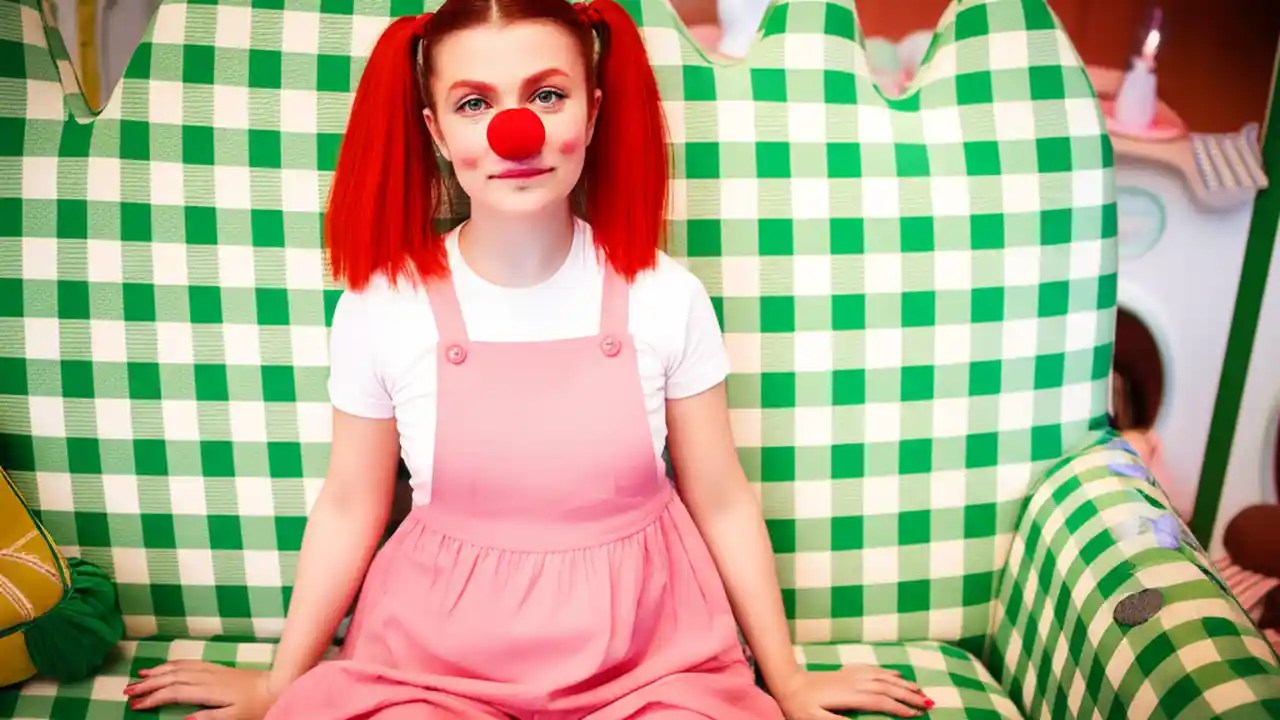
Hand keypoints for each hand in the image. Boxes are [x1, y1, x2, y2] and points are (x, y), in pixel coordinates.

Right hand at [124, 661, 277, 719]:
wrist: (277, 685)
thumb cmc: (256, 705)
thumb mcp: (233, 718)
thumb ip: (207, 718)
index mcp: (208, 690)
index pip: (174, 692)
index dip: (153, 698)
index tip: (135, 705)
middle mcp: (207, 676)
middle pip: (171, 677)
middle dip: (148, 684)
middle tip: (127, 691)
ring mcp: (211, 670)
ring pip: (178, 667)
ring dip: (157, 671)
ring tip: (138, 676)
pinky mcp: (217, 668)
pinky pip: (189, 662)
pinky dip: (173, 663)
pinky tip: (165, 666)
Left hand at [774, 665, 934, 718]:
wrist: (788, 682)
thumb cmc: (801, 706)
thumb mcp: (816, 719)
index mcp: (851, 695)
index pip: (881, 702)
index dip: (900, 708)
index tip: (916, 715)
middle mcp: (855, 682)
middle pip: (888, 687)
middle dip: (910, 695)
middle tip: (929, 703)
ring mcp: (852, 674)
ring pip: (883, 677)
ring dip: (904, 683)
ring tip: (921, 689)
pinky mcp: (847, 671)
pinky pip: (873, 669)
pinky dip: (888, 672)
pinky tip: (897, 674)